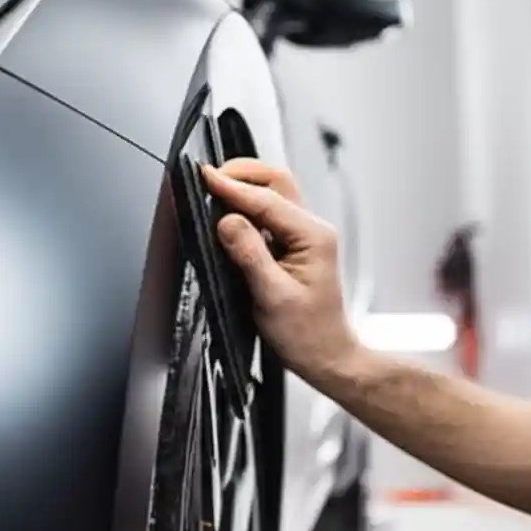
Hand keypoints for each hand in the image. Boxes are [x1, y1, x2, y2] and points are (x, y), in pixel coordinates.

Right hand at [201, 160, 361, 385]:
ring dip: (244, 188)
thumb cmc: (306, 333)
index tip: (204, 177)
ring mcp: (304, 235)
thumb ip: (249, 255)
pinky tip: (230, 212)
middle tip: (208, 178)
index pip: (266, 200)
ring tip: (214, 190)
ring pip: (273, 193)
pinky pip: (269, 213)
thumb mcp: (272, 296)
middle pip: (275, 182)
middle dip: (241, 174)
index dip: (232, 187)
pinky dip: (247, 206)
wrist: (326, 355)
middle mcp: (312, 229)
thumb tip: (226, 221)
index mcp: (313, 236)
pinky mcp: (293, 245)